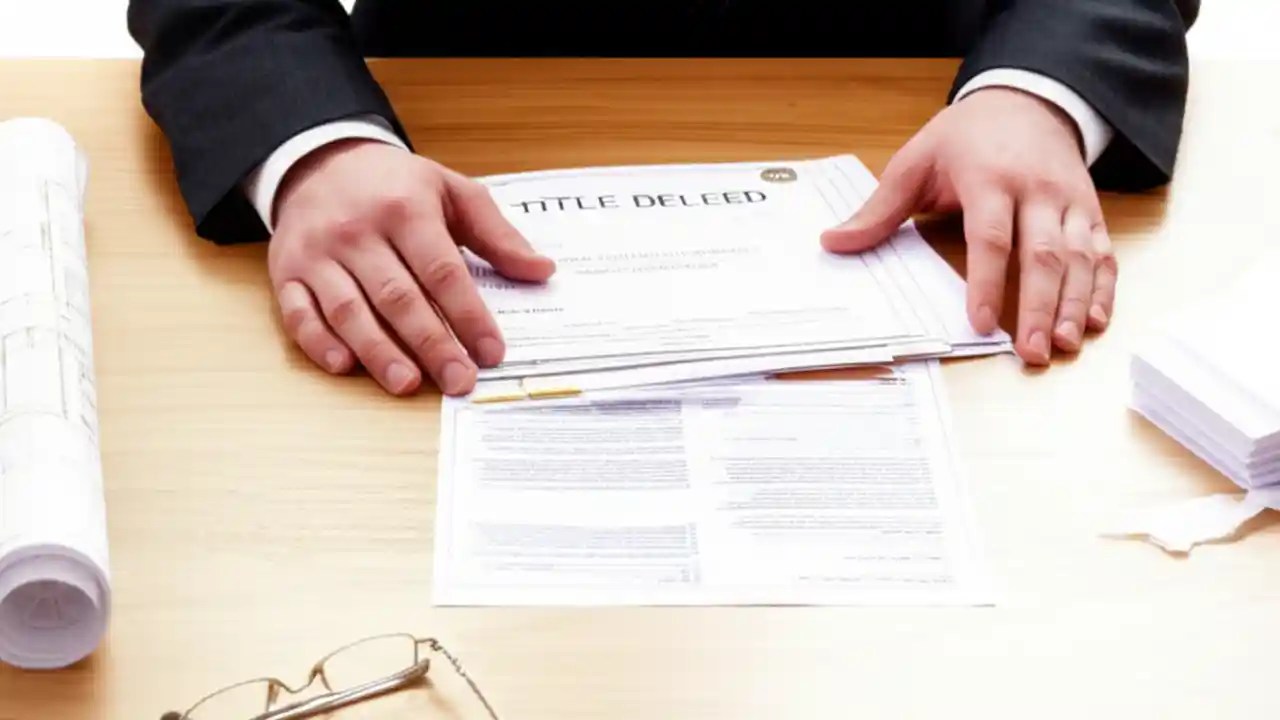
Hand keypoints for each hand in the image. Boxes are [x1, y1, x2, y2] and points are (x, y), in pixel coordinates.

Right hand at [267, 139, 555, 394]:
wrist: (320, 161)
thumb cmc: (395, 185)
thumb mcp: (451, 191)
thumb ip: (497, 234)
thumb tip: (541, 270)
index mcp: (405, 209)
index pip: (442, 271)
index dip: (468, 315)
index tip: (491, 351)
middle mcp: (358, 231)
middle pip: (398, 297)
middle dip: (431, 344)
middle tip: (458, 381)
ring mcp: (318, 253)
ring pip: (348, 310)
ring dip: (378, 351)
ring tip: (408, 384)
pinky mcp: (286, 271)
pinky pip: (298, 313)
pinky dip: (318, 342)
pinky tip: (344, 366)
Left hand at [821, 87, 1115, 365]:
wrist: (1027, 99)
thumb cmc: (966, 137)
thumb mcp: (915, 160)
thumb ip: (879, 208)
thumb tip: (832, 242)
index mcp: (990, 179)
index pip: (991, 237)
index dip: (986, 282)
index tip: (979, 322)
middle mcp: (1037, 191)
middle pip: (1044, 255)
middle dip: (1039, 307)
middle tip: (1031, 353)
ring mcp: (1070, 202)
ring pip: (1080, 258)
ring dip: (1074, 306)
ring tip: (1063, 346)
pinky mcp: (1091, 211)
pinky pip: (1103, 253)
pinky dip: (1102, 289)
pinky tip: (1095, 323)